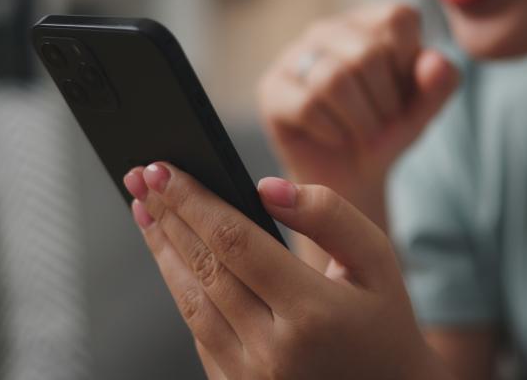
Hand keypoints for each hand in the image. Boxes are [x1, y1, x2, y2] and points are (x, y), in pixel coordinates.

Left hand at [123, 163, 449, 379]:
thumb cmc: (383, 322)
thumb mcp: (377, 260)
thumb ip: (329, 215)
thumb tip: (265, 188)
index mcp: (312, 313)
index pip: (235, 242)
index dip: (194, 201)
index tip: (164, 168)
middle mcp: (274, 352)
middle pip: (204, 269)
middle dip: (168, 217)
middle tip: (143, 177)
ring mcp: (251, 378)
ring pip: (189, 304)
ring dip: (163, 253)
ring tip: (146, 212)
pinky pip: (198, 335)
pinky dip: (181, 292)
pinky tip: (173, 259)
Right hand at [258, 4, 459, 210]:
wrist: (350, 178)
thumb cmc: (386, 132)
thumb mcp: (423, 111)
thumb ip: (440, 84)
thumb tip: (435, 60)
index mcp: (369, 22)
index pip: (398, 18)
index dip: (409, 62)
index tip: (404, 90)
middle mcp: (329, 30)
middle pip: (367, 53)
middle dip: (385, 102)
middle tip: (383, 122)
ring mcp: (294, 56)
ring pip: (334, 79)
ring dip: (360, 120)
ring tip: (363, 132)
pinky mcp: (271, 88)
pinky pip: (306, 106)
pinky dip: (332, 132)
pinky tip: (336, 137)